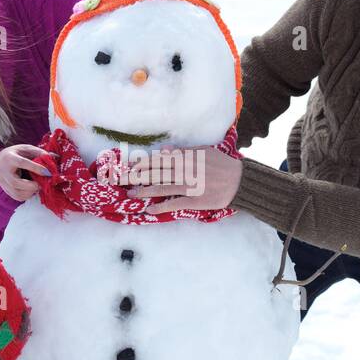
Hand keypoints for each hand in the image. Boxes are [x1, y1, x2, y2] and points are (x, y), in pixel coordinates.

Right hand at [0, 144, 52, 200]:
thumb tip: (55, 156)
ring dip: (30, 192)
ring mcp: (3, 182)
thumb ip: (39, 153)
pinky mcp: (6, 190)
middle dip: (32, 185)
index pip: (22, 163)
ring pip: (17, 192)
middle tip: (41, 184)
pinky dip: (27, 195)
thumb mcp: (26, 149)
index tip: (47, 172)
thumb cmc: (16, 154)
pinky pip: (17, 197)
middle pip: (16, 182)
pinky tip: (31, 190)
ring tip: (37, 186)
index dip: (35, 168)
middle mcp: (3, 171)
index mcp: (9, 158)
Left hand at [124, 145, 243, 213]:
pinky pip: (174, 203)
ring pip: (161, 188)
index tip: (129, 167)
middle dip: (137, 177)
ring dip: (144, 192)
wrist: (238, 181)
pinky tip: (149, 209)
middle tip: (121, 181)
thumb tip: (162, 150)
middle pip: (155, 173)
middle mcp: (185, 170)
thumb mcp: (203, 151)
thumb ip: (183, 151)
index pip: (159, 160)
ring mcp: (189, 186)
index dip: (142, 164)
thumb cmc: (221, 164)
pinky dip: (160, 206)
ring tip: (131, 195)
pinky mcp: (194, 200)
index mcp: (186, 157)